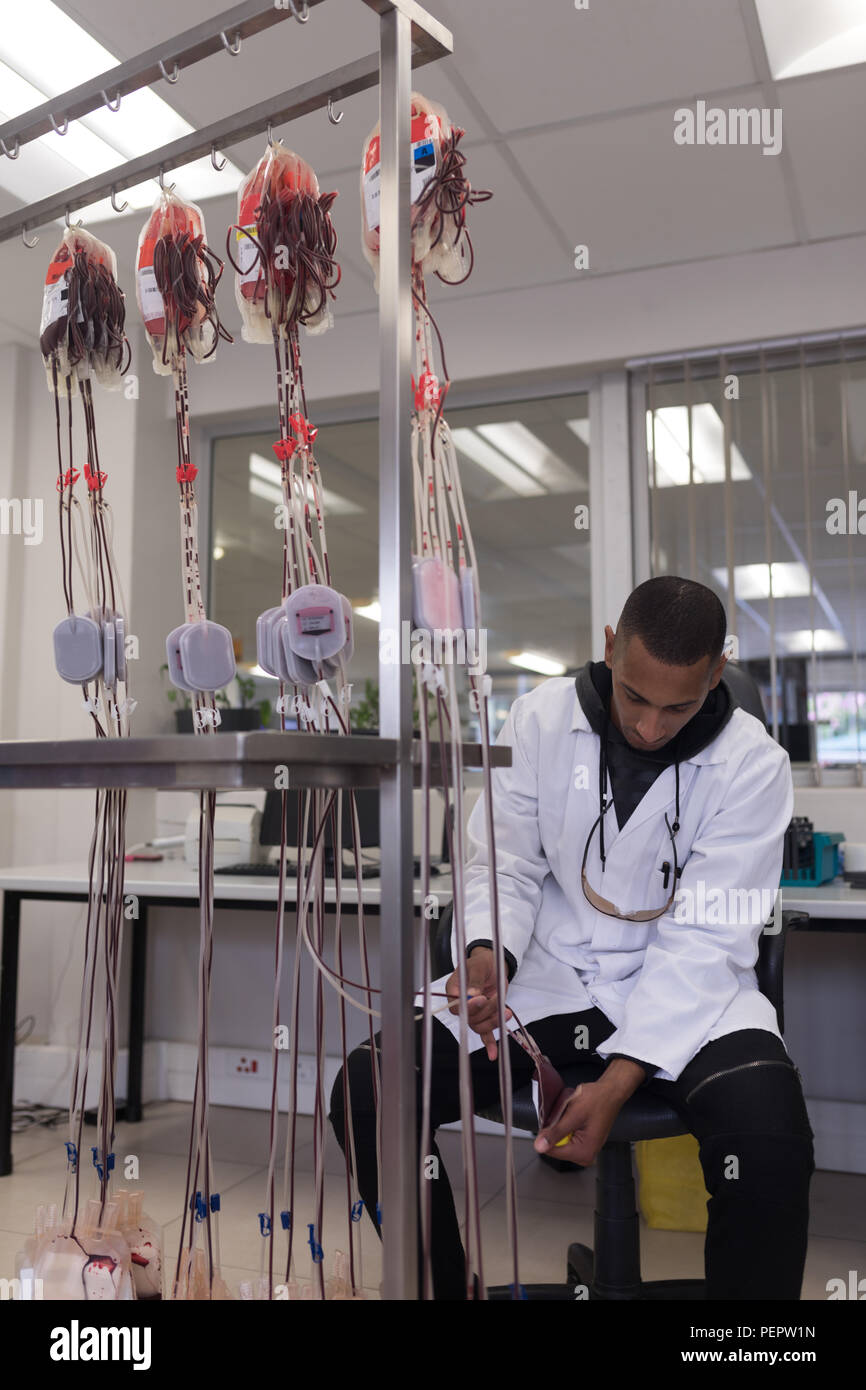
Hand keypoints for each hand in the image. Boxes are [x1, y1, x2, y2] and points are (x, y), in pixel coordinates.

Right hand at [445, 946, 512, 1061]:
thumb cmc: (482, 962)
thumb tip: (473, 993)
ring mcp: (474, 1013)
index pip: (457, 1007)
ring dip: (493, 1021)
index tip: (482, 998)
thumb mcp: (477, 966)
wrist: (493, 964)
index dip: (470, 1006)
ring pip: (479, 1026)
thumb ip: (475, 979)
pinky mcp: (485, 1017)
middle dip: (486, 1011)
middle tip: (495, 999)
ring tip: (505, 1011)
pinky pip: (485, 1033)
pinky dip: (489, 1043)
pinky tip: (493, 1054)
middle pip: (470, 1018)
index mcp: (454, 991)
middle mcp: (462, 1005)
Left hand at [533, 1081, 623, 1166]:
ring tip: (573, 1115)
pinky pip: (566, 1137)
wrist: (610, 1092)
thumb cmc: (598, 1100)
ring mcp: (586, 1150)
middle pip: (556, 1147)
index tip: (555, 1120)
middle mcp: (586, 1155)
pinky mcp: (584, 1143)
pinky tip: (575, 1117)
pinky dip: (566, 1125)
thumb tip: (540, 1146)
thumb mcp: (573, 1114)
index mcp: (584, 1152)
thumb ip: (556, 1132)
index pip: (552, 1151)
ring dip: (561, 1126)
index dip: (547, 1133)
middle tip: (567, 1115)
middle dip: (556, 1129)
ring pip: (560, 1140)